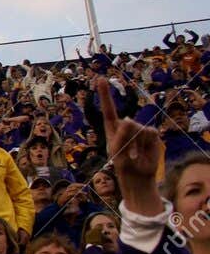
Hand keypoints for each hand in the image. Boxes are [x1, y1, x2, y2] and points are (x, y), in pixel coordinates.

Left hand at [98, 74, 163, 215]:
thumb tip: (129, 118)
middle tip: (127, 154)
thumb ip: (121, 134)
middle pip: (128, 124)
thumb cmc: (123, 164)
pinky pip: (150, 133)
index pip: (108, 109)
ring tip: (135, 154)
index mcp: (112, 128)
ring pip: (139, 129)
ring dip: (136, 145)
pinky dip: (147, 144)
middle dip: (127, 139)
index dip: (104, 94)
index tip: (100, 78)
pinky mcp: (151, 134)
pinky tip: (144, 152)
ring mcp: (139, 129)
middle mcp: (126, 126)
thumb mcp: (117, 151)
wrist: (138, 175)